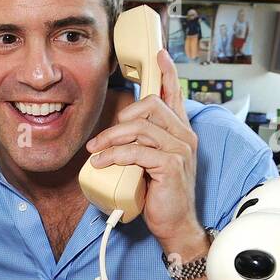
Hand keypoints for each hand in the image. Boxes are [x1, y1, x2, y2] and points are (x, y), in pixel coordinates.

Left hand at [85, 48, 205, 255]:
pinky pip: (138, 151)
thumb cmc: (160, 196)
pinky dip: (114, 155)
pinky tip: (101, 163)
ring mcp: (181, 150)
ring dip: (111, 139)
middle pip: (150, 106)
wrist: (175, 225)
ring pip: (140, 128)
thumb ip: (139, 144)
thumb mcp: (148, 163)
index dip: (166, 72)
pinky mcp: (171, 166)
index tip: (157, 53)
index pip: (174, 94)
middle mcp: (184, 136)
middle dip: (119, 120)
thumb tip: (115, 132)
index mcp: (180, 132)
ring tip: (95, 153)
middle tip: (101, 140)